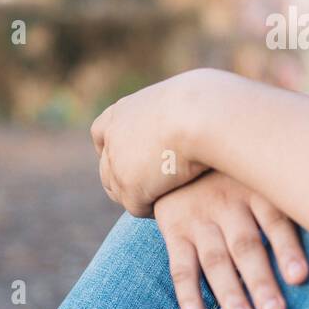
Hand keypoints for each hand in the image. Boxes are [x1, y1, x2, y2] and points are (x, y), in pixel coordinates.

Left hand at [90, 70, 215, 217]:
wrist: (202, 116)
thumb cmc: (206, 103)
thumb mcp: (186, 99)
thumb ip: (175, 110)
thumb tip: (187, 112)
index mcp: (124, 110)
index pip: (101, 131)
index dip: (113, 146)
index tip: (128, 157)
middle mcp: (114, 136)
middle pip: (107, 167)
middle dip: (123, 179)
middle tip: (148, 188)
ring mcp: (118, 163)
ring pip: (119, 191)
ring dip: (139, 196)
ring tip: (164, 198)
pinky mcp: (131, 186)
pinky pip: (137, 206)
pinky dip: (151, 209)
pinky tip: (170, 206)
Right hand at [153, 169, 308, 308]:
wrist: (181, 147)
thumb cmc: (241, 171)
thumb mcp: (263, 173)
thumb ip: (291, 198)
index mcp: (257, 188)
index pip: (276, 220)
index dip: (288, 248)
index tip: (300, 277)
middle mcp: (227, 201)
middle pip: (246, 246)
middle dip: (261, 281)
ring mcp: (199, 216)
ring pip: (216, 261)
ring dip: (230, 295)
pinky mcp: (174, 230)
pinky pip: (181, 269)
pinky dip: (189, 300)